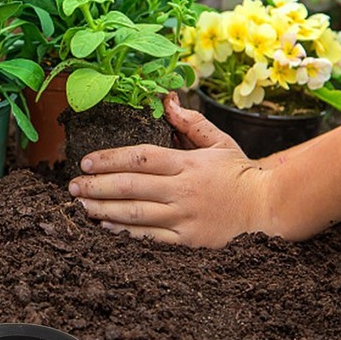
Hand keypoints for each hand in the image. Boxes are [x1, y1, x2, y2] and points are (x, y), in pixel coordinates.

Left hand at [67, 94, 269, 247]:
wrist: (268, 208)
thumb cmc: (240, 174)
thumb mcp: (219, 142)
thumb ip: (190, 123)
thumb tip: (167, 99)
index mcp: (187, 163)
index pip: (140, 157)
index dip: (109, 159)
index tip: (85, 161)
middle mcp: (182, 190)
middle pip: (130, 186)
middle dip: (96, 186)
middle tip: (73, 187)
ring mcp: (184, 217)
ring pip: (135, 213)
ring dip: (104, 209)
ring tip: (83, 206)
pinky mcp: (187, 240)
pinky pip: (149, 237)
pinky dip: (125, 232)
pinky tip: (107, 226)